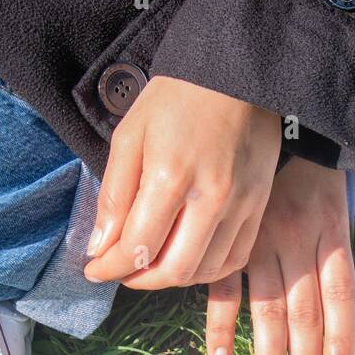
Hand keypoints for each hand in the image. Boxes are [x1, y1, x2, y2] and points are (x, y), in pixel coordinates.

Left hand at [83, 76, 281, 289]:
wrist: (237, 75)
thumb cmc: (177, 98)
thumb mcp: (130, 136)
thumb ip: (114, 195)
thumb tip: (101, 248)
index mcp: (171, 176)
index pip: (138, 247)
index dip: (110, 267)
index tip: (95, 269)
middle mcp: (211, 198)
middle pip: (173, 270)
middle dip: (140, 279)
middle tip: (123, 270)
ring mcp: (241, 206)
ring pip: (204, 271)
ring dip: (172, 277)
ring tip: (152, 263)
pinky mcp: (259, 207)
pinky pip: (234, 260)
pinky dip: (207, 270)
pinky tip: (188, 257)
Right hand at [207, 156, 354, 354]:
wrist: (271, 120)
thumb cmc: (309, 172)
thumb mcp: (336, 205)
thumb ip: (333, 254)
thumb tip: (335, 318)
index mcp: (329, 232)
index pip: (340, 298)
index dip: (341, 342)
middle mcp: (296, 241)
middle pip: (305, 314)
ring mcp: (258, 242)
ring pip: (267, 310)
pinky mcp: (227, 240)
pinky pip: (223, 290)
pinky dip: (221, 326)